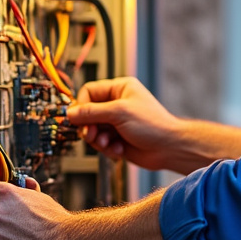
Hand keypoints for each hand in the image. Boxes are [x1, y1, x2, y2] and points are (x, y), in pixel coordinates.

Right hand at [65, 77, 185, 170]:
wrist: (169, 149)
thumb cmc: (153, 125)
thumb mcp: (119, 113)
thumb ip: (92, 112)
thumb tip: (71, 112)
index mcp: (119, 89)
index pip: (89, 92)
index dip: (81, 105)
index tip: (78, 118)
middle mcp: (117, 104)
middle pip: (88, 113)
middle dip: (89, 126)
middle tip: (91, 134)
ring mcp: (117, 123)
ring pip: (92, 130)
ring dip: (98, 140)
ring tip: (108, 143)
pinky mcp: (117, 139)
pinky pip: (101, 143)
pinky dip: (108, 148)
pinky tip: (119, 150)